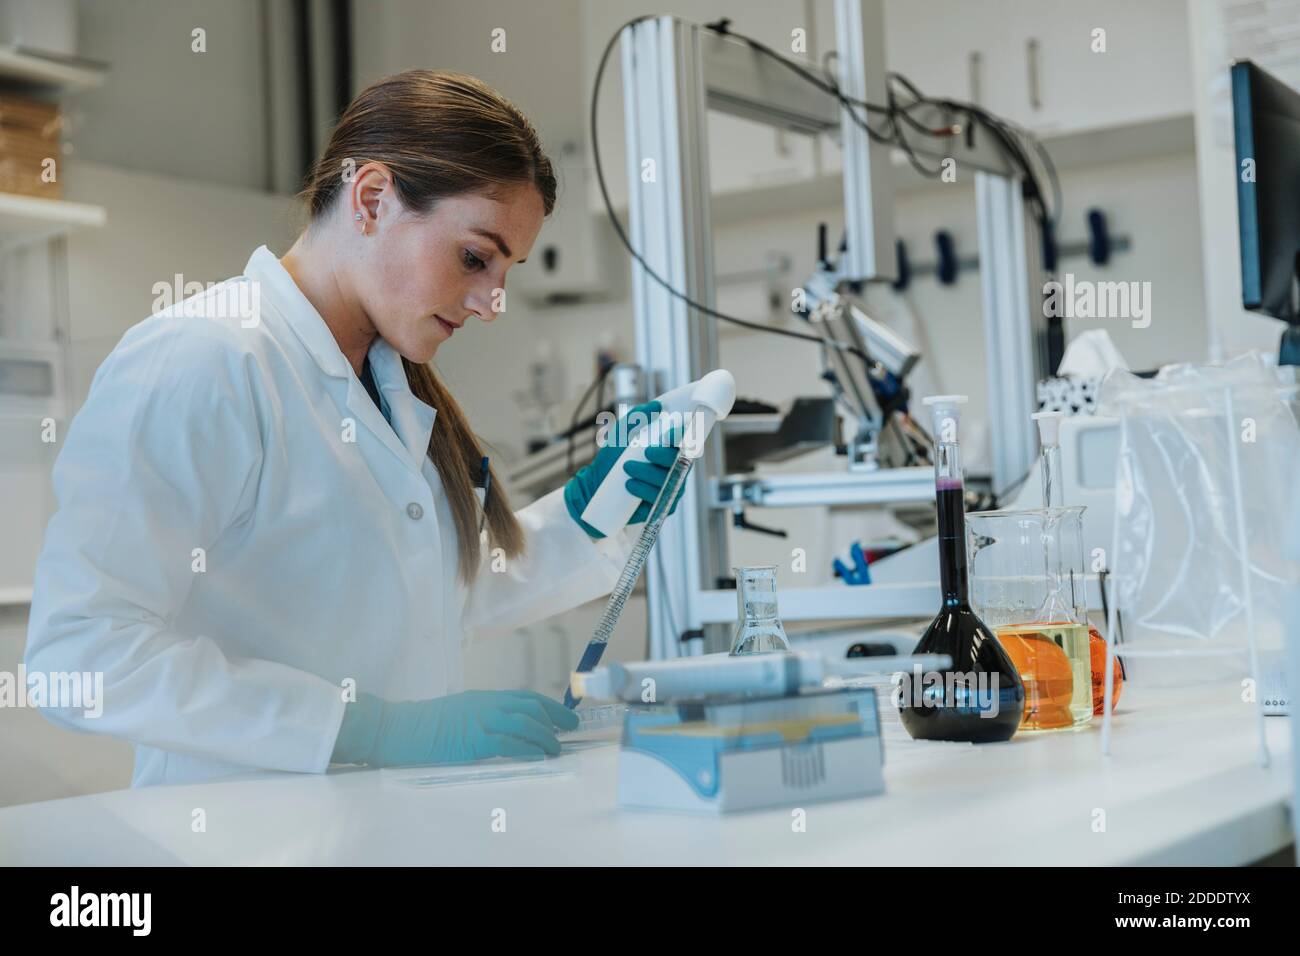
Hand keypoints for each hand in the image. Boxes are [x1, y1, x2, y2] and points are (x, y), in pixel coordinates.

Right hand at [331, 690, 579, 766]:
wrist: (395, 727)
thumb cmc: (422, 724)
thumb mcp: (459, 711)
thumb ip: (482, 716)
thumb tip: (507, 729)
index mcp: (483, 697)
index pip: (525, 697)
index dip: (550, 706)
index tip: (566, 717)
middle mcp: (485, 704)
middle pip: (530, 707)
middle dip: (555, 720)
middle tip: (569, 732)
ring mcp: (479, 721)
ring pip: (524, 723)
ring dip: (545, 736)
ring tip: (557, 749)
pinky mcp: (471, 740)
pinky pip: (507, 742)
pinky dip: (527, 748)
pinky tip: (539, 755)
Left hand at [563, 400, 685, 538]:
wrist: (596, 485)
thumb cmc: (612, 458)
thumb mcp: (622, 433)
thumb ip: (638, 417)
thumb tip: (656, 405)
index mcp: (671, 451)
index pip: (686, 443)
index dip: (682, 439)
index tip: (668, 435)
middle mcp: (675, 470)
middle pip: (679, 463)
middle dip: (662, 456)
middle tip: (645, 452)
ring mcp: (670, 489)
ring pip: (668, 482)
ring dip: (648, 474)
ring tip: (626, 468)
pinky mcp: (662, 507)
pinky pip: (660, 500)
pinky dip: (644, 491)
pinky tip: (630, 485)